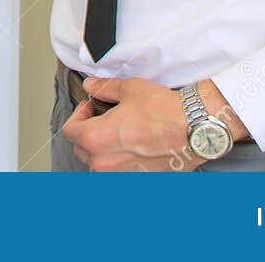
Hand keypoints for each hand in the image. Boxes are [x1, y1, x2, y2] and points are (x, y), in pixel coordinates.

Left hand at [59, 76, 202, 171]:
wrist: (195, 129)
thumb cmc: (164, 111)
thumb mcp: (128, 89)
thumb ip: (104, 88)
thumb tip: (91, 86)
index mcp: (96, 139)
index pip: (69, 131)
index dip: (78, 114)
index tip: (90, 106)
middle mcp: (105, 162)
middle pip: (82, 149)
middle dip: (88, 131)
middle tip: (102, 117)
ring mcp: (121, 174)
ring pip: (99, 163)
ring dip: (102, 148)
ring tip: (118, 132)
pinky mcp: (138, 179)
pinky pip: (119, 171)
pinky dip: (120, 159)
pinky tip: (133, 145)